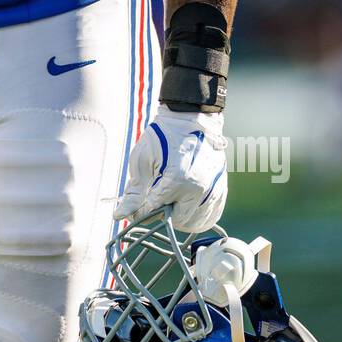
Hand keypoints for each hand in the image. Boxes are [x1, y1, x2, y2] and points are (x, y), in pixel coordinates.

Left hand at [114, 104, 227, 234]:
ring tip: (173, 200)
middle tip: (157, 198)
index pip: (155, 211)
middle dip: (164, 214)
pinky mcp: (221, 189)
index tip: (139, 203)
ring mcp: (213, 190)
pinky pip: (211, 215)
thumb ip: (133, 193)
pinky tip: (187, 203)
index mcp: (177, 182)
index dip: (143, 210)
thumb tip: (120, 215)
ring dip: (182, 217)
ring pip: (195, 223)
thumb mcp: (142, 161)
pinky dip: (198, 214)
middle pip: (177, 221)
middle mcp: (198, 190)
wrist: (191, 118)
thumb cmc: (163, 137)